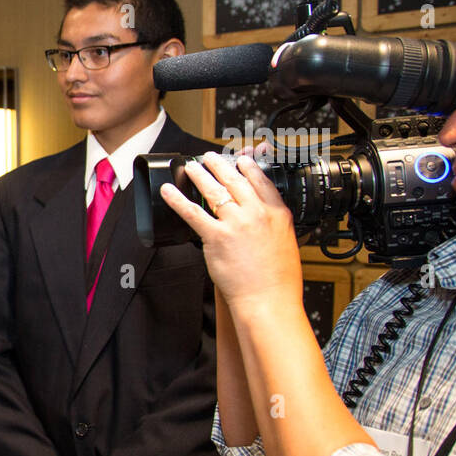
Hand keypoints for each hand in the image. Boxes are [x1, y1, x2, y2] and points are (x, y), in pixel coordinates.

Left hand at [159, 150, 302, 314]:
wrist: (268, 299)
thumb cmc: (278, 279)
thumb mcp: (287, 242)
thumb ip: (273, 225)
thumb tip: (262, 217)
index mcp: (277, 213)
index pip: (261, 181)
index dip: (247, 167)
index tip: (240, 160)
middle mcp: (257, 213)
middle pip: (235, 181)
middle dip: (219, 165)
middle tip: (210, 157)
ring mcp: (235, 223)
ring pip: (214, 191)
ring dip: (200, 175)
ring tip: (192, 166)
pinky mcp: (216, 237)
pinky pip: (192, 213)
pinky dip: (177, 200)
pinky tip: (168, 191)